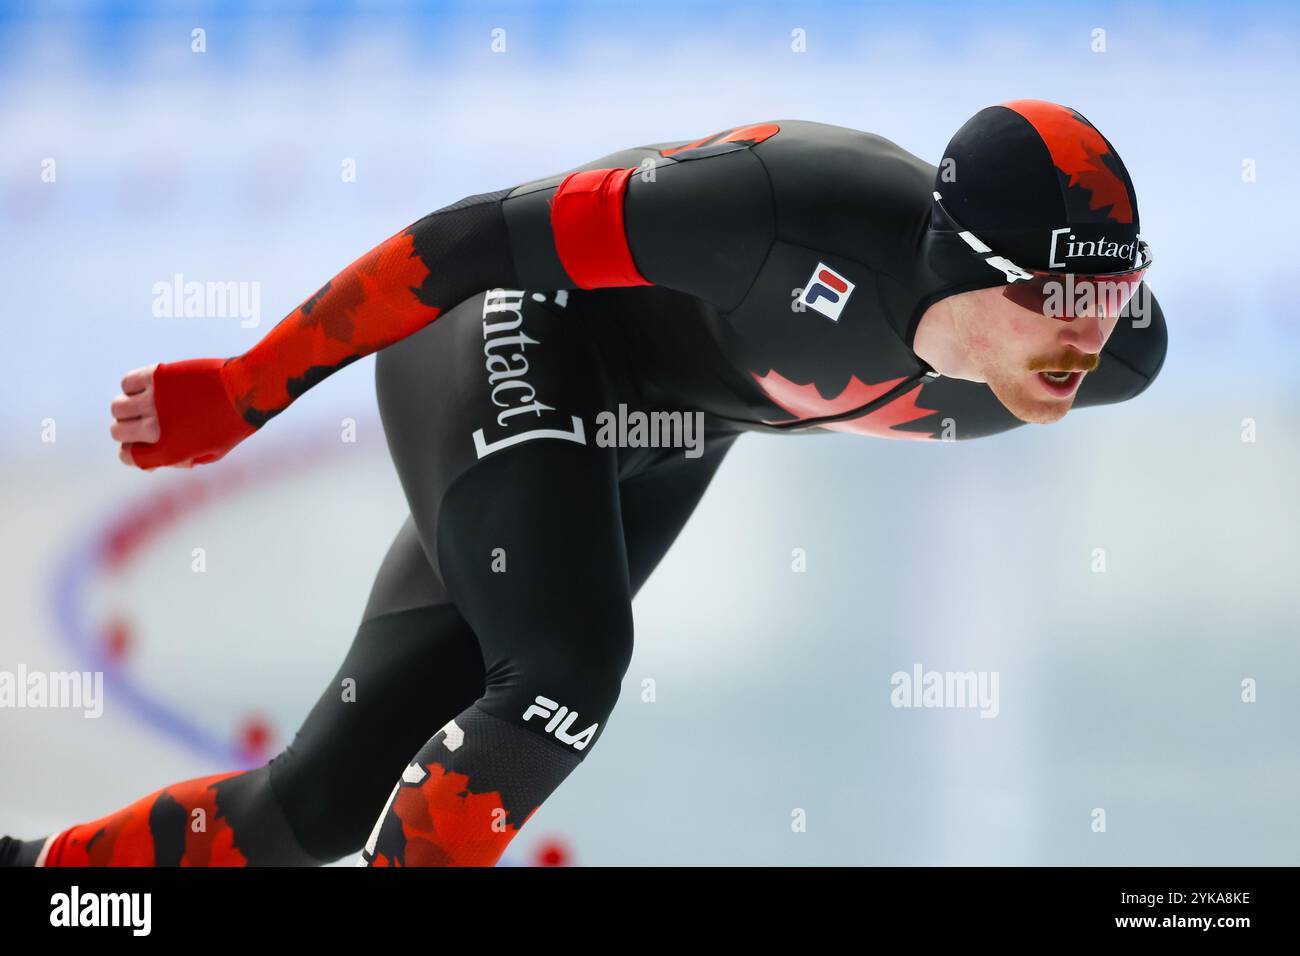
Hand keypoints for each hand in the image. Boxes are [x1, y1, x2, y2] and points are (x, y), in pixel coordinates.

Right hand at [110, 359, 255, 469]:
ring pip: (117, 407)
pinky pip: (127, 382)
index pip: (128, 456)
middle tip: (143, 423)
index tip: (143, 445)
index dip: (132, 452)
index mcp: (168, 451)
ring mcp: (154, 400)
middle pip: (118, 432)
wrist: (248, 390)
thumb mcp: (211, 452)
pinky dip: (132, 386)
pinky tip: (148, 387)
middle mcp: (156, 428)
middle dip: (128, 430)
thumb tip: (153, 462)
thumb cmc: (234, 424)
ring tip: (145, 404)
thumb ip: (180, 458)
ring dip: (127, 408)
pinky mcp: (156, 376)